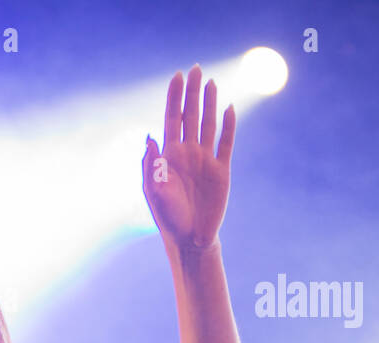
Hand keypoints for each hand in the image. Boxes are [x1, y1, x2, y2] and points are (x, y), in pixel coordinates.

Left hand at [143, 64, 235, 248]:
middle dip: (191, 93)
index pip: (172, 119)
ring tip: (210, 82)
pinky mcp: (222, 170)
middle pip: (191, 116)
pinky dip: (229, 126)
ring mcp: (205, 159)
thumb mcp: (153, 191)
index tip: (176, 76)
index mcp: (168, 156)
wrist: (190, 238)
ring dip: (209, 103)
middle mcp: (187, 153)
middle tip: (195, 68)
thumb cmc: (167, 217)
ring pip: (209, 124)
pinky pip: (226, 143)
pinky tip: (229, 108)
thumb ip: (151, 164)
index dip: (174, 98)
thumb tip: (149, 137)